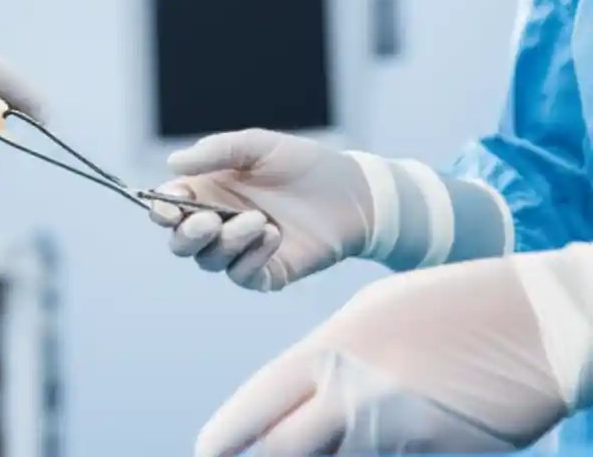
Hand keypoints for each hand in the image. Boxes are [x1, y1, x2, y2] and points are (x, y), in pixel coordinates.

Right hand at [150, 130, 374, 291]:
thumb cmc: (303, 164)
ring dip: (228, 242)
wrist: (354, 192)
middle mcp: (217, 224)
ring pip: (210, 261)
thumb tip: (171, 163)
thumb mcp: (258, 145)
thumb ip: (215, 151)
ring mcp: (241, 250)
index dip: (162, 210)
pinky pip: (243, 276)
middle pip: (180, 244)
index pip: (168, 208)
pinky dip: (251, 258)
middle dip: (188, 234)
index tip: (171, 206)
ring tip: (260, 220)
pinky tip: (274, 236)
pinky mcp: (266, 271)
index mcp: (206, 192)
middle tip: (210, 219)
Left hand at [195, 251, 578, 455]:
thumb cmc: (451, 306)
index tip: (206, 449)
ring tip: (334, 429)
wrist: (541, 323)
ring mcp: (394, 435)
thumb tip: (297, 400)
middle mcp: (354, 398)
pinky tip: (399, 428)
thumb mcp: (372, 316)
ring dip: (325, 453)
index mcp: (331, 354)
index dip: (226, 435)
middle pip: (282, 451)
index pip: (257, 406)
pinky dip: (376, 452)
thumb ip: (326, 361)